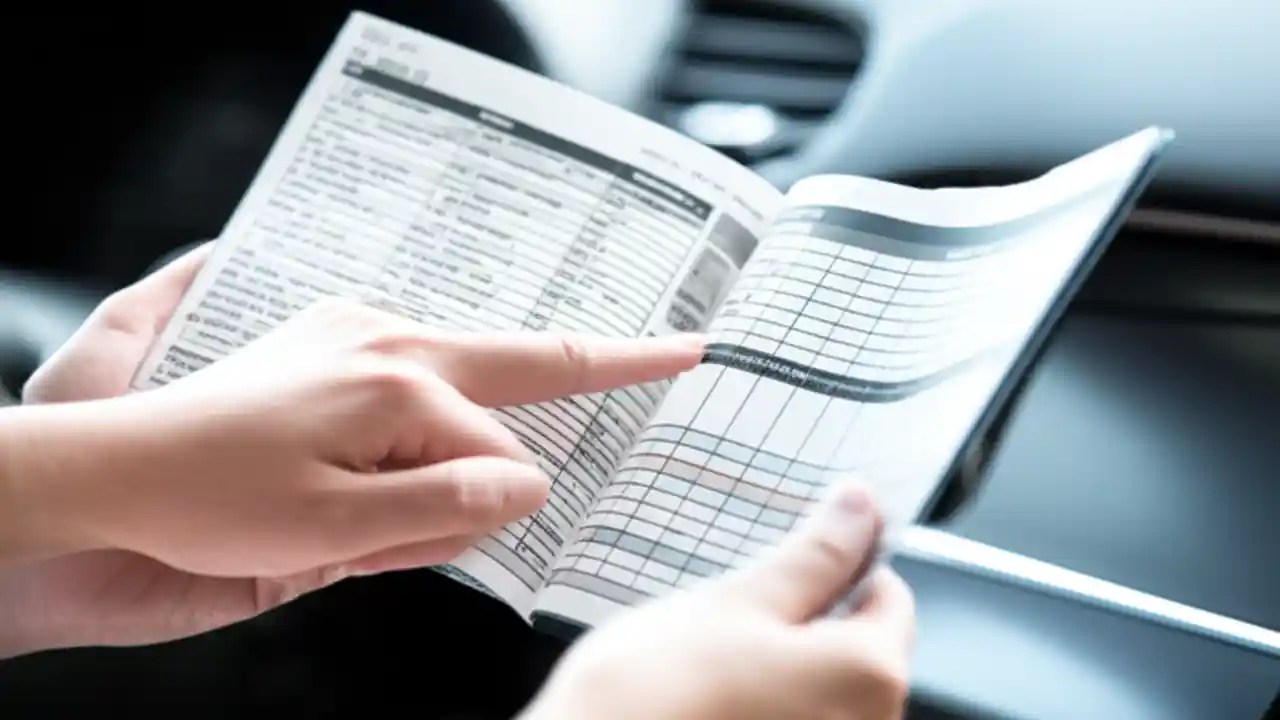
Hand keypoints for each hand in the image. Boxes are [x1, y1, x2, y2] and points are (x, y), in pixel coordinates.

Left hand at [3, 246, 703, 655]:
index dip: (513, 498)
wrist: (112, 476)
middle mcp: (384, 340)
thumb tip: (527, 483)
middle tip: (676, 349)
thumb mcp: (335, 528)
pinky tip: (380, 479)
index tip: (644, 418)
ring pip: (457, 391)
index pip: (499, 447)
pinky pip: (413, 385)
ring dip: (456, 449)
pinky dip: (424, 427)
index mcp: (395, 378)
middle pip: (516, 363)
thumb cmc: (206, 502)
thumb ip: (446, 505)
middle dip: (596, 361)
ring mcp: (356, 337)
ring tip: (382, 513)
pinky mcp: (332, 349)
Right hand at [522, 481, 913, 719]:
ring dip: (781, 664)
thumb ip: (813, 556)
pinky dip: (763, 703)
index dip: (840, 564)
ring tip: (710, 659)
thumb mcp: (736, 602)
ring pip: (823, 689)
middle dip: (807, 619)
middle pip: (860, 648)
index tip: (793, 556)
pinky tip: (710, 699)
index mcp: (870, 675)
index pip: (890, 596)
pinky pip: (794, 718)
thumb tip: (859, 507)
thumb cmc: (653, 694)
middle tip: (735, 610)